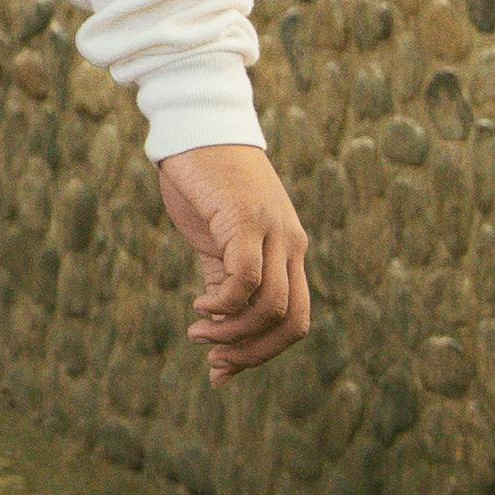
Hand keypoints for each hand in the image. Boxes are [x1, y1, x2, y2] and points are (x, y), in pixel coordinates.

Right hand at [158, 141, 309, 383]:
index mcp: (290, 250)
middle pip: (292, 321)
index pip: (296, 321)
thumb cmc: (206, 183)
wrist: (197, 127)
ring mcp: (272, 231)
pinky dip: (223, 304)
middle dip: (253, 353)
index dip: (263, 353)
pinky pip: (246, 278)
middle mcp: (291, 244)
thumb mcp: (219, 242)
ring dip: (233, 332)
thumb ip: (225, 283)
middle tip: (214, 360)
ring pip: (272, 306)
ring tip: (198, 332)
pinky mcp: (245, 219)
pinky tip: (199, 306)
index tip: (223, 367)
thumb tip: (214, 336)